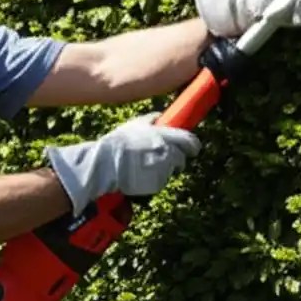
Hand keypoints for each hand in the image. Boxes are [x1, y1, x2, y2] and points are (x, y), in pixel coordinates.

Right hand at [44, 112, 201, 216]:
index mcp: (165, 136)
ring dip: (163, 169)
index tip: (192, 148)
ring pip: (170, 170)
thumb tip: (160, 116)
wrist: (107, 164)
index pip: (190, 141)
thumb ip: (152, 119)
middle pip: (181, 158)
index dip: (192, 145)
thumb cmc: (120, 142)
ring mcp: (164, 169)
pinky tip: (141, 174)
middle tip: (165, 158)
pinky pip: (160, 181)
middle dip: (176, 159)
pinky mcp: (157, 184)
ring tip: (145, 165)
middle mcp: (168, 152)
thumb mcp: (136, 124)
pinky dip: (154, 179)